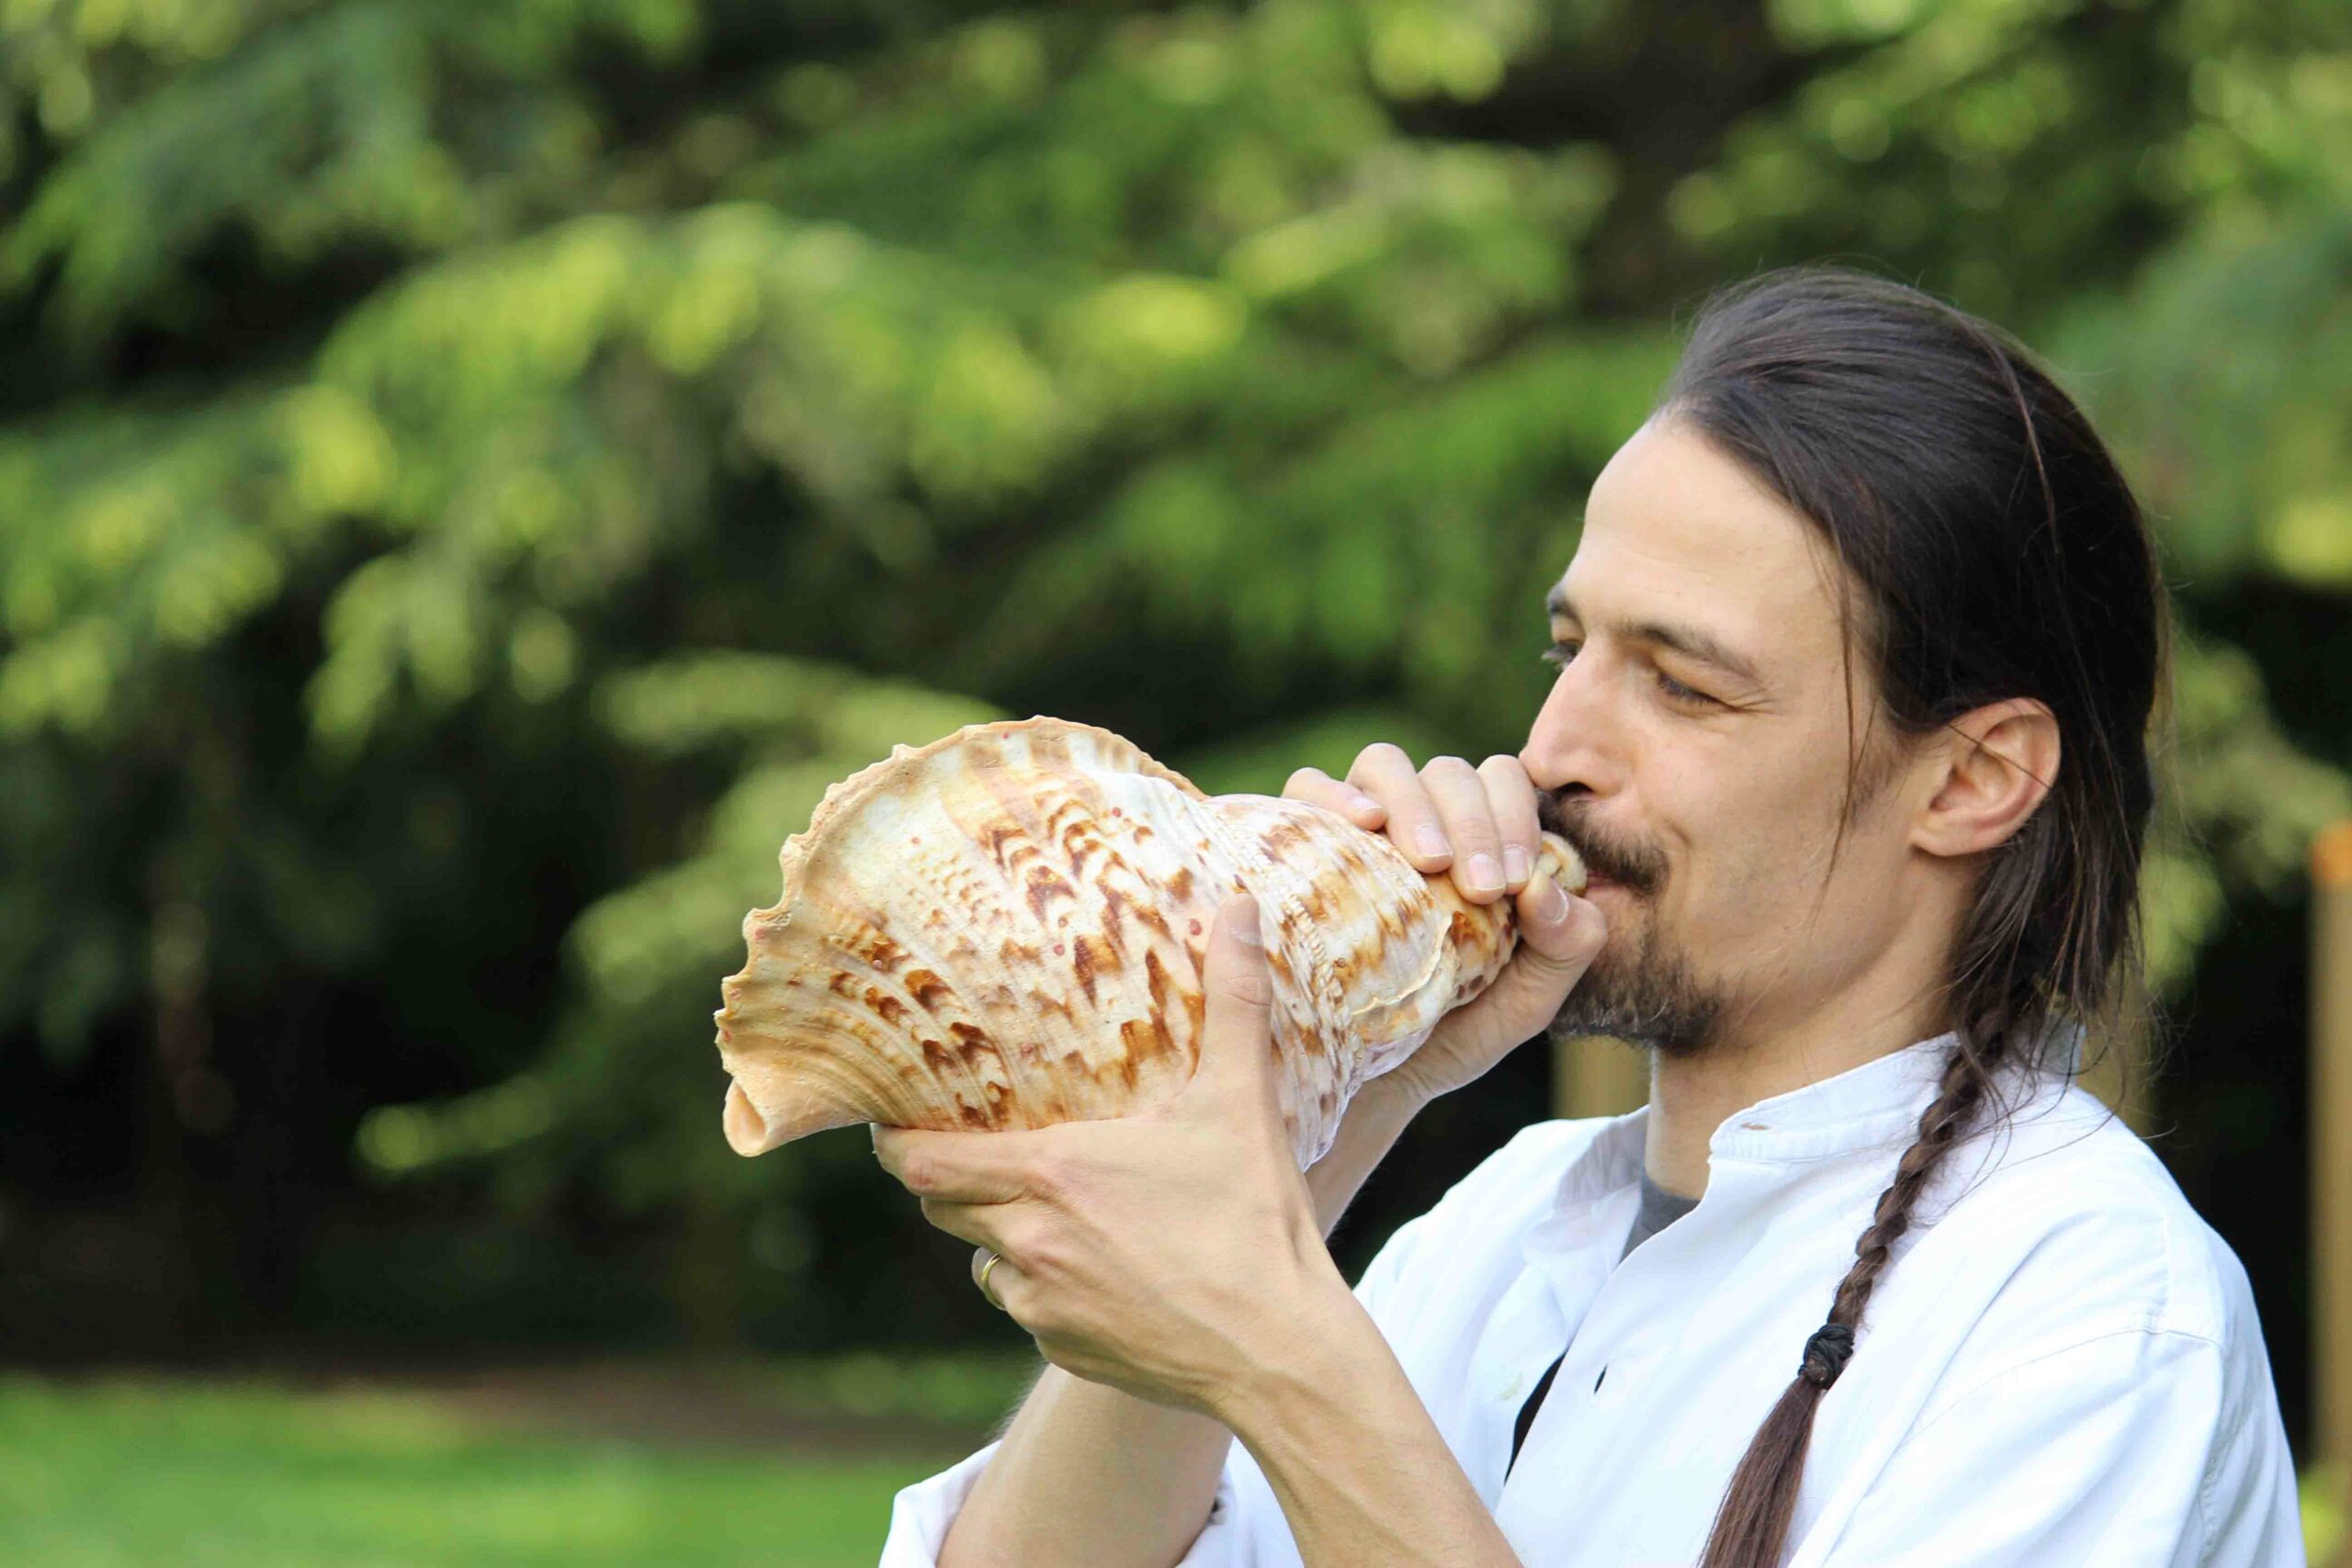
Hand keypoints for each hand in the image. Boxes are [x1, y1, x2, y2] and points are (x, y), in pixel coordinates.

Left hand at [872, 895, 1345, 1418]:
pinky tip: (1095, 1268)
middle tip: (973, 1145)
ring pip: (982, 1259)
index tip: (891, 1120)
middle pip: (940, 1204)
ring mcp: (1040, 1304)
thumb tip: (1238, 906)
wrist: (1279, 1352)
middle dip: (947, 1176)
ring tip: (1046, 1207)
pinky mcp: (1064, 1350)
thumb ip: (1234, 1000)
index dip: (894, 1141)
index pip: (921, 1160)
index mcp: (1051, 1174)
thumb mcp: (1241, 1101)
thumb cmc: (1254, 1222)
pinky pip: (1025, 1309)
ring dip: (997, 1233)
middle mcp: (1026, 1241)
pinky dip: (1041, 1286)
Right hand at [1284, 745, 1605, 1104]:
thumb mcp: (1522, 1005)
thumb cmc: (1446, 1038)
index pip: (1501, 782)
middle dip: (1474, 819)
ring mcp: (1354, 830)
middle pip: (1448, 771)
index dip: (1515, 815)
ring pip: (1383, 764)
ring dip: (1415, 801)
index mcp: (1477, 843)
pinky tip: (1363, 825)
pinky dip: (1334, 792)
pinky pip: (1305, 787)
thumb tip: (1546, 884)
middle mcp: (1417, 824)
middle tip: (1480, 887)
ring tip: (1428, 861)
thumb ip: (1565, 947)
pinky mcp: (1297, 843)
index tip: (1514, 881)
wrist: (1361, 1088)